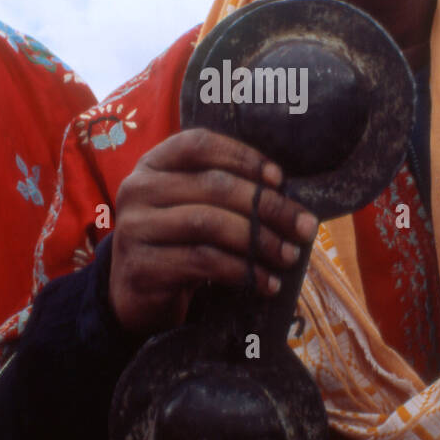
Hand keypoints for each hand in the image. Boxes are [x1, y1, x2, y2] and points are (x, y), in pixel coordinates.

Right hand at [109, 128, 318, 336]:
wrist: (135, 295)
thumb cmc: (176, 243)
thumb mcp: (192, 207)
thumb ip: (224, 193)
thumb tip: (288, 199)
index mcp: (152, 164)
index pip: (198, 144)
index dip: (242, 157)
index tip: (279, 179)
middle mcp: (138, 189)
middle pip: (213, 186)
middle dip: (267, 206)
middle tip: (304, 227)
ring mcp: (135, 228)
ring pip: (209, 224)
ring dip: (258, 241)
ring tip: (288, 256)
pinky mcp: (142, 266)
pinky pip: (202, 262)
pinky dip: (242, 272)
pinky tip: (265, 282)